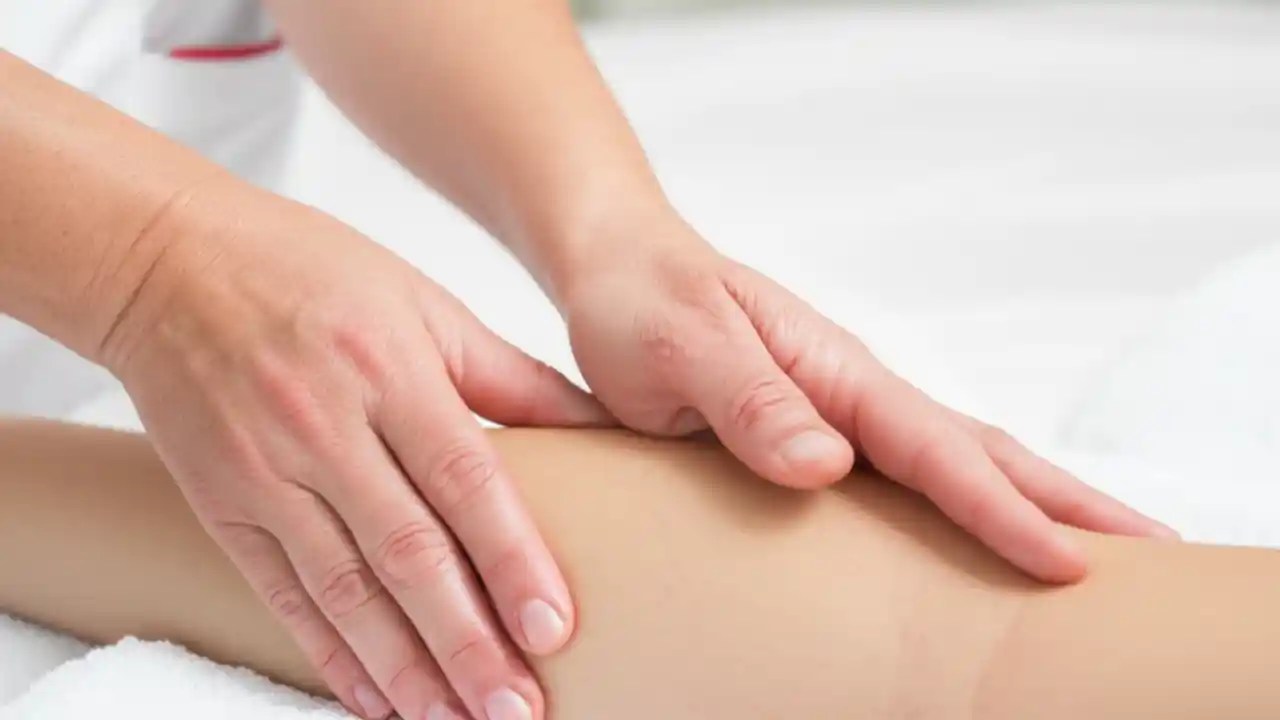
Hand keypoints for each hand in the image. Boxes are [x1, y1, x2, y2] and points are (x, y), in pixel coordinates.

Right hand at [99, 179, 607, 719]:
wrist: (166, 261)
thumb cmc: (310, 271)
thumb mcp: (424, 302)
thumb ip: (511, 376)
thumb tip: (599, 428)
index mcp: (389, 370)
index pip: (465, 481)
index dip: (510, 560)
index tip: (553, 629)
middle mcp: (326, 428)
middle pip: (408, 554)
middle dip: (467, 642)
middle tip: (517, 709)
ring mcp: (266, 472)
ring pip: (346, 592)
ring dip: (406, 669)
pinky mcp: (223, 506)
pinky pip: (284, 594)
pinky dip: (331, 655)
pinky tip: (375, 701)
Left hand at [558, 214, 1175, 582]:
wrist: (620, 267)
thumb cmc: (643, 300)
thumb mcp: (680, 346)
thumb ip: (748, 400)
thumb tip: (827, 464)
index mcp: (832, 371)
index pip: (933, 447)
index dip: (999, 508)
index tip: (1065, 560)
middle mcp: (851, 392)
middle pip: (975, 450)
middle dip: (1061, 501)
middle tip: (1151, 551)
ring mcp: (840, 414)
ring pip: (950, 463)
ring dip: (1024, 504)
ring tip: (1091, 552)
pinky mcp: (814, 435)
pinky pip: (903, 477)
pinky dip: (959, 505)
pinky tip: (975, 536)